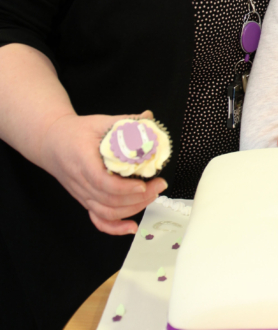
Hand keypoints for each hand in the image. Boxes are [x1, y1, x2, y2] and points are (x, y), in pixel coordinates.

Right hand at [39, 110, 166, 235]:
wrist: (51, 142)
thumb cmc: (75, 132)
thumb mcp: (99, 122)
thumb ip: (125, 121)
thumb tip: (149, 116)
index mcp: (82, 160)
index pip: (102, 181)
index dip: (124, 188)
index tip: (143, 184)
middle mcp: (80, 182)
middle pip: (109, 200)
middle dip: (138, 197)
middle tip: (159, 185)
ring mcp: (82, 194)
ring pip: (106, 212)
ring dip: (133, 209)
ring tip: (153, 196)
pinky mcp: (85, 200)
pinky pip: (98, 220)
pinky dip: (114, 228)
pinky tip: (131, 227)